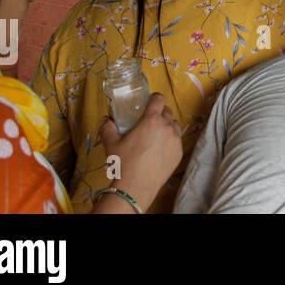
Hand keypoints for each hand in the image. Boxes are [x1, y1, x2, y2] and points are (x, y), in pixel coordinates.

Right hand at [97, 93, 183, 209]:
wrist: (135, 187)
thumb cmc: (123, 163)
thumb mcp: (111, 143)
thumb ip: (107, 127)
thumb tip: (106, 119)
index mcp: (151, 120)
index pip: (159, 98)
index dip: (154, 98)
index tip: (149, 102)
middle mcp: (166, 127)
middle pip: (167, 111)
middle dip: (159, 112)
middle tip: (149, 121)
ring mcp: (175, 140)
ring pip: (174, 124)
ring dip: (167, 125)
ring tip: (155, 134)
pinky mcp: (179, 152)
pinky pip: (177, 140)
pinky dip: (170, 140)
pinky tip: (160, 148)